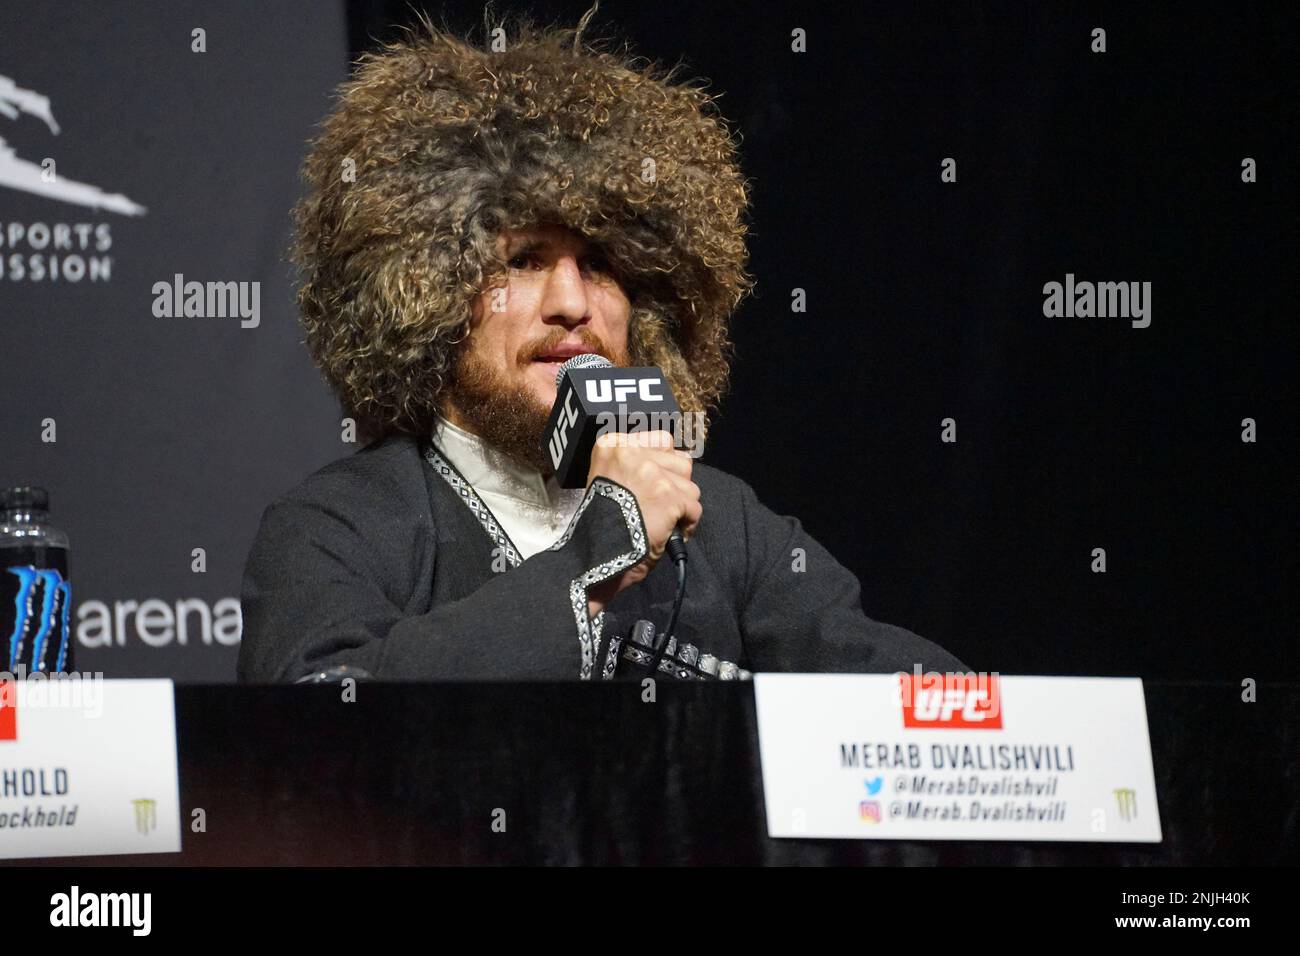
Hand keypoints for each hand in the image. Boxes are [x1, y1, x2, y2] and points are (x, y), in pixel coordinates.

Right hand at [584, 430, 699, 616]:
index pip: (662, 441)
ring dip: (681, 508)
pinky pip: (694, 508)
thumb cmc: (601, 523)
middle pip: (681, 462)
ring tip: (660, 522)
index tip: (654, 485)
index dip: (664, 466)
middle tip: (657, 507)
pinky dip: (686, 525)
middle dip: (675, 487)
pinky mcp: (667, 497)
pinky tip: (666, 533)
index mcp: (613, 445)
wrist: (596, 554)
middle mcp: (632, 453)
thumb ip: (635, 465)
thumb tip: (674, 459)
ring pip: (690, 487)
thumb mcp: (609, 479)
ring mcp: (651, 474)